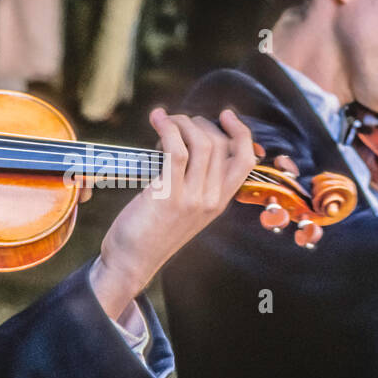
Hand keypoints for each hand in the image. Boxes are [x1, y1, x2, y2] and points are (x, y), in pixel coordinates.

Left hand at [89, 108, 254, 317]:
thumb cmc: (152, 232)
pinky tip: (157, 120)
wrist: (132, 262)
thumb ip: (195, 182)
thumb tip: (189, 140)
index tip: (226, 115)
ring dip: (182, 122)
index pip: (246, 160)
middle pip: (220, 144)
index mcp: (219, 202)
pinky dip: (167, 128)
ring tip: (164, 123)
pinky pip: (175, 150)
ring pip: (201, 142)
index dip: (241, 132)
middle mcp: (211, 200)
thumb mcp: (185, 209)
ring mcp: (192, 198)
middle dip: (198, 123)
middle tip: (177, 124)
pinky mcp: (168, 195)